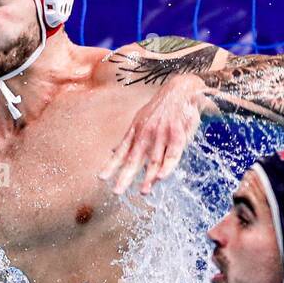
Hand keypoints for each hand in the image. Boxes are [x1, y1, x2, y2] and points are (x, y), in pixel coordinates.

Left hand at [100, 73, 205, 195]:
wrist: (181, 90)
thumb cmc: (161, 109)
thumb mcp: (141, 120)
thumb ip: (130, 138)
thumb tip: (114, 151)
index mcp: (136, 131)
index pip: (121, 152)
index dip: (111, 165)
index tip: (101, 178)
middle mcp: (146, 133)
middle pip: (134, 159)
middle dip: (125, 176)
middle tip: (117, 191)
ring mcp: (161, 134)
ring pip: (154, 160)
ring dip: (148, 177)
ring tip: (142, 192)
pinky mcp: (178, 134)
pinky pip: (172, 154)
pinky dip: (168, 166)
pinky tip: (161, 177)